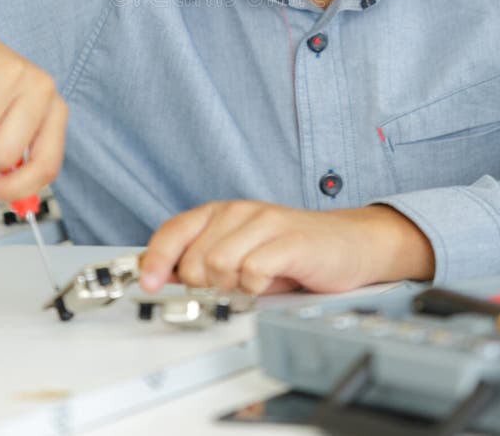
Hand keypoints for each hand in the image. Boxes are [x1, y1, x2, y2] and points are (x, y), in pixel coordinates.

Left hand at [139, 200, 434, 294]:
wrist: (352, 244)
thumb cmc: (294, 251)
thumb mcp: (242, 253)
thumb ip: (204, 259)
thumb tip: (161, 274)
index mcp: (223, 213)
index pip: (174, 231)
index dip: (156, 260)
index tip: (147, 284)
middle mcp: (240, 211)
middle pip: (195, 259)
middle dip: (206, 285)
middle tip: (231, 288)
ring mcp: (266, 222)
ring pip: (219, 266)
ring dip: (233, 288)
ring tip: (254, 285)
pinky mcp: (290, 241)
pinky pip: (253, 272)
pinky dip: (257, 288)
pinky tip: (271, 284)